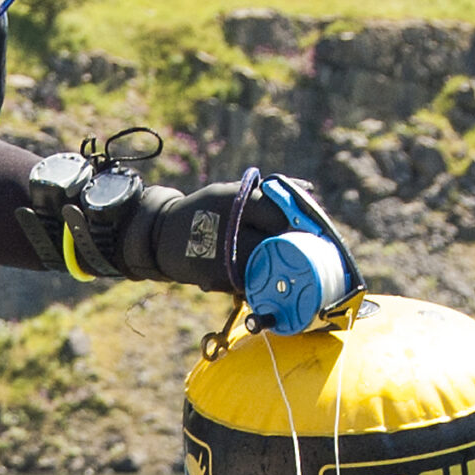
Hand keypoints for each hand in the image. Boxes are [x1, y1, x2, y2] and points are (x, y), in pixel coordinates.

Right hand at [129, 180, 304, 290]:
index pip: (279, 213)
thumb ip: (269, 193)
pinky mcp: (218, 278)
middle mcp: (230, 227)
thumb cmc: (205, 209)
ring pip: (267, 265)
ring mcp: (224, 255)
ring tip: (289, 266)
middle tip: (306, 252)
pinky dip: (261, 281)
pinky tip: (264, 277)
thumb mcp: (232, 192)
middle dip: (295, 248)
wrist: (162, 235)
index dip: (300, 223)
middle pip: (277, 241)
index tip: (312, 231)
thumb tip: (309, 190)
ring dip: (281, 267)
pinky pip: (251, 283)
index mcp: (235, 201)